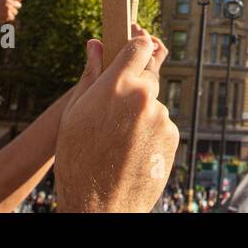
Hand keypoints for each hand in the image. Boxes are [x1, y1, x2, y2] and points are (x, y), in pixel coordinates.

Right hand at [0, 0, 22, 27]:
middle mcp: (7, 1)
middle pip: (19, 5)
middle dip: (16, 7)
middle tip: (9, 8)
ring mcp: (8, 8)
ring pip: (16, 12)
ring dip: (12, 13)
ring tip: (4, 13)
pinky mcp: (7, 15)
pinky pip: (13, 17)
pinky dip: (9, 18)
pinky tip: (3, 16)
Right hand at [55, 23, 177, 212]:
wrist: (99, 206)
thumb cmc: (79, 159)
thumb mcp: (74, 113)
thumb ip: (90, 74)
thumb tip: (95, 44)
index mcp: (117, 84)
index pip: (140, 45)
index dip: (138, 42)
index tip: (133, 41)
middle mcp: (144, 96)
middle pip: (149, 72)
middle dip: (135, 80)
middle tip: (117, 100)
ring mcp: (162, 117)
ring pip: (153, 102)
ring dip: (140, 111)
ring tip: (117, 137)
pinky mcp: (173, 137)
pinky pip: (161, 124)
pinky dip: (149, 131)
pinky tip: (130, 149)